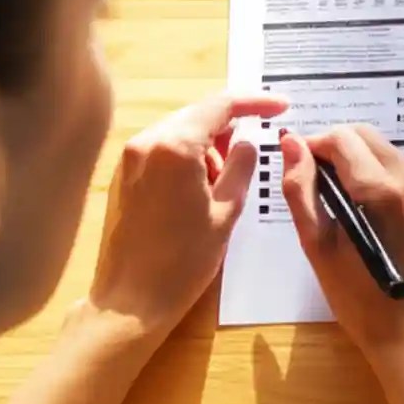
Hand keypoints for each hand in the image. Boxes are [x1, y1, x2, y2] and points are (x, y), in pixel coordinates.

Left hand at [85, 93, 287, 340]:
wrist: (130, 301)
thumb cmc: (183, 261)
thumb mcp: (226, 211)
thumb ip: (241, 166)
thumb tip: (246, 142)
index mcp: (175, 146)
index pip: (221, 106)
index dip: (255, 102)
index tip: (281, 107)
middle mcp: (147, 142)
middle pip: (197, 114)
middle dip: (229, 126)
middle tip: (254, 150)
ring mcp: (129, 157)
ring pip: (180, 132)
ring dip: (207, 146)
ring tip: (224, 185)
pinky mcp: (123, 175)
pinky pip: (162, 150)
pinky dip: (187, 158)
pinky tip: (200, 188)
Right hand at [279, 124, 403, 374]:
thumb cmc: (359, 301)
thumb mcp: (318, 247)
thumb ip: (301, 190)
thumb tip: (291, 145)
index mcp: (381, 192)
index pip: (342, 139)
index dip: (314, 145)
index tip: (299, 166)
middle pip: (368, 138)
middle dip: (337, 148)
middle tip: (316, 181)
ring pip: (388, 155)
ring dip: (361, 165)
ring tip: (343, 203)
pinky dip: (384, 183)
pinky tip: (372, 217)